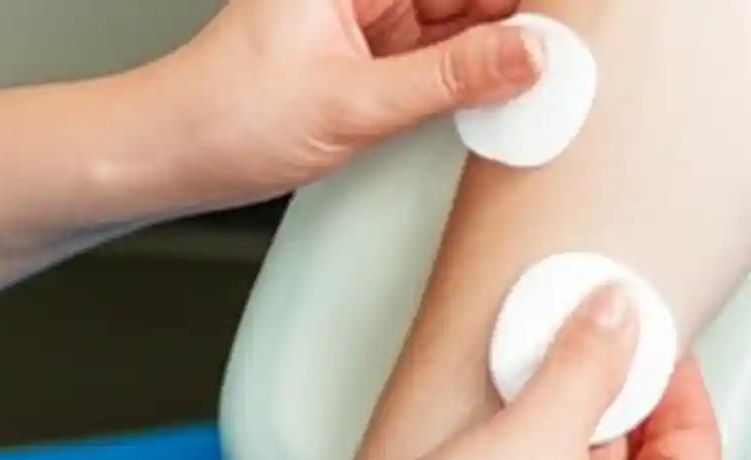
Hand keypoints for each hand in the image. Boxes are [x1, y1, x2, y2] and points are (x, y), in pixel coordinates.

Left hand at [163, 0, 543, 202]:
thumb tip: (531, 55)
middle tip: (577, 48)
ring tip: (552, 72)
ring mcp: (369, 14)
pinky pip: (441, 52)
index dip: (519, 0)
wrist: (173, 154)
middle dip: (519, 16)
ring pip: (461, 17)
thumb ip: (450, 79)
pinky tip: (509, 89)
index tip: (577, 16)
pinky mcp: (370, 52)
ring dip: (501, 44)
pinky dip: (473, 72)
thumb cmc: (224, 114)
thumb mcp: (351, 102)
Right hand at [237, 284, 721, 459]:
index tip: (637, 325)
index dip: (668, 370)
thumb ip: (589, 361)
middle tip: (577, 343)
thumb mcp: (536, 432)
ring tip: (528, 384)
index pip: (698, 437)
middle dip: (612, 399)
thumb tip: (618, 315)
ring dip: (565, 430)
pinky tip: (496, 438)